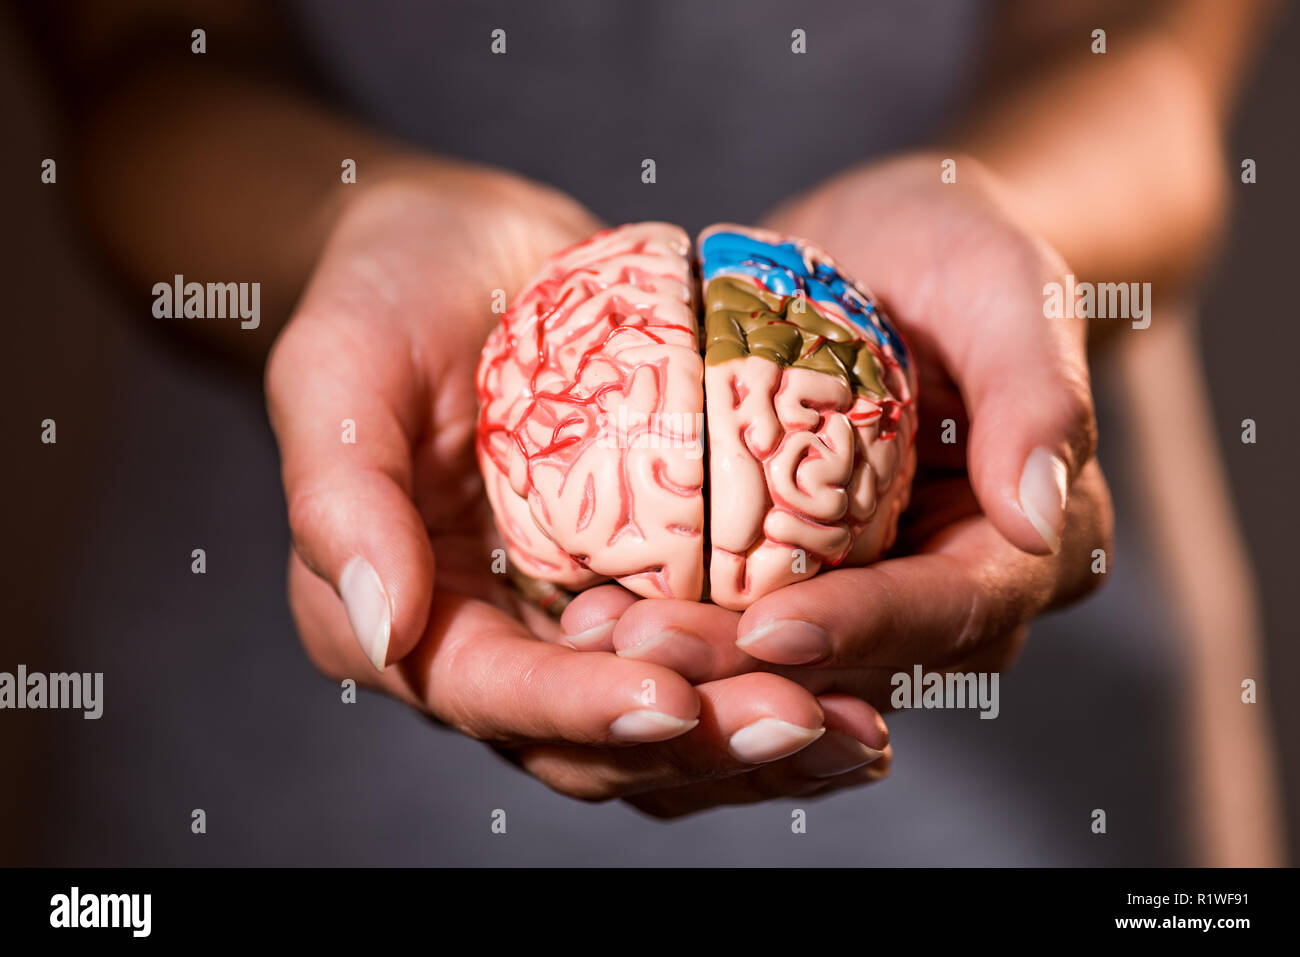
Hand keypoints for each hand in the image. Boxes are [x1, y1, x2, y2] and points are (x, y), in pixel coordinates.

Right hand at [265, 164, 892, 815]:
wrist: (462, 252)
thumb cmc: (386, 293)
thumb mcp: (339, 368)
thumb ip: (344, 497)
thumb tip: (382, 629)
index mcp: (401, 623)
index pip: (491, 697)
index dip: (580, 710)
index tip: (673, 700)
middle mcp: (488, 647)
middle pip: (595, 739)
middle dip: (698, 743)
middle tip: (808, 722)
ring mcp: (568, 627)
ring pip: (665, 723)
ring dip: (756, 737)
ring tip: (860, 729)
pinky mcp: (637, 589)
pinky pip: (709, 655)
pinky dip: (778, 676)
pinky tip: (863, 675)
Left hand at [556, 153, 1113, 709]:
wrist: (882, 250)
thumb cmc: (954, 252)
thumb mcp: (1006, 282)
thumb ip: (1038, 389)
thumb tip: (1038, 514)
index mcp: (1030, 546)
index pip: (952, 610)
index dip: (864, 629)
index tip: (771, 628)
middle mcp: (955, 596)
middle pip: (857, 663)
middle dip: (749, 669)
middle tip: (643, 647)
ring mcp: (871, 594)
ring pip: (787, 666)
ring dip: (696, 665)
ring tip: (597, 637)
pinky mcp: (799, 578)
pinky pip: (740, 620)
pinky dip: (674, 624)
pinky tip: (590, 613)